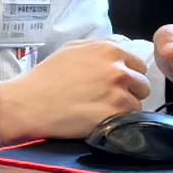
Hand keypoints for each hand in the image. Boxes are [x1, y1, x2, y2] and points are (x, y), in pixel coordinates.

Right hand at [0, 39, 155, 143]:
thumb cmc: (47, 77)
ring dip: (125, 109)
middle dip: (130, 93)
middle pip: (143, 85)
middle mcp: (119, 69)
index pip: (138, 65)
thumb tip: (118, 55)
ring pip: (137, 104)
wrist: (30, 103)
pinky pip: (130, 121)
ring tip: (103, 112)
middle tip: (109, 100)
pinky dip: (120, 123)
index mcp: (110, 50)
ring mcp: (119, 94)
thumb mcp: (72, 49)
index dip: (128, 76)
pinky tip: (102, 121)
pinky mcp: (115, 116)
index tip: (114, 85)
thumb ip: (98, 48)